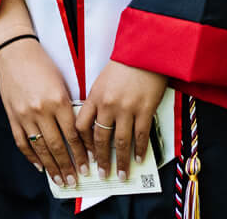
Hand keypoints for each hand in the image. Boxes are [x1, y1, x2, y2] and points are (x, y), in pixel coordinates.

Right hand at [0, 36, 88, 187]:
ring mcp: (25, 115)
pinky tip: (39, 166)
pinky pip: (22, 142)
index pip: (73, 135)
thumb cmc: (42, 64)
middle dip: (67, 166)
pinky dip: (30, 156)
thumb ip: (69, 108)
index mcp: (58, 100)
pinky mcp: (12, 116)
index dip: (81, 153)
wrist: (14, 52)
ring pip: (40, 148)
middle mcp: (41, 110)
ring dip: (51, 167)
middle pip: (57, 146)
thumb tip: (78, 134)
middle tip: (75, 180)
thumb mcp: (62, 83)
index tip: (87, 165)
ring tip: (59, 180)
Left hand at [81, 60, 166, 180]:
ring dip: (120, 161)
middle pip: (100, 138)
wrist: (145, 52)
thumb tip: (98, 125)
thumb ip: (98, 102)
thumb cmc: (123, 65)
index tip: (85, 156)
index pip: (82, 126)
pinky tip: (138, 159)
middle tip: (101, 174)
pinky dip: (139, 149)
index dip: (83, 144)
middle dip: (100, 159)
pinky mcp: (145, 110)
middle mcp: (108, 105)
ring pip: (120, 141)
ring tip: (120, 174)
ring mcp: (127, 109)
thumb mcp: (102, 82)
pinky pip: (140, 135)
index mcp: (94, 97)